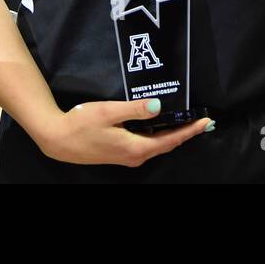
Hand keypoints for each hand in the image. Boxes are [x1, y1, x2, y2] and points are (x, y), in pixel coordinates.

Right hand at [36, 97, 212, 167]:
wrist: (58, 140)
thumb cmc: (81, 123)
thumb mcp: (109, 112)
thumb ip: (135, 109)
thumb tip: (158, 106)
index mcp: (136, 147)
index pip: (171, 140)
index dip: (189, 131)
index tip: (206, 122)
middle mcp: (135, 156)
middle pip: (167, 144)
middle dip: (186, 133)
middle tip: (203, 121)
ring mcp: (127, 157)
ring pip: (157, 145)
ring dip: (173, 134)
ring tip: (186, 122)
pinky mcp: (120, 153)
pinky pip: (146, 145)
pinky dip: (158, 136)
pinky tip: (160, 125)